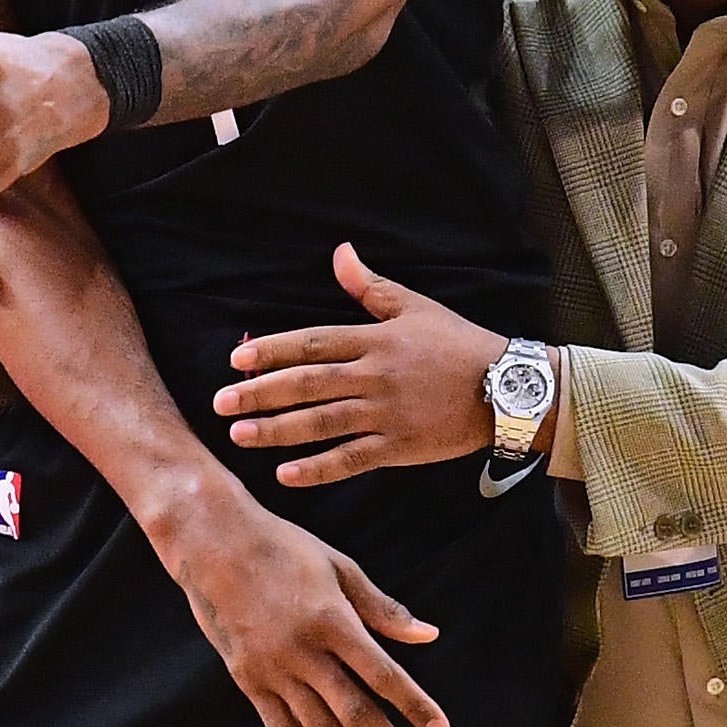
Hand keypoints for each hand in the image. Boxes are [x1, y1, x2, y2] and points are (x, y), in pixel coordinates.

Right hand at [153, 489, 447, 726]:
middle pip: (354, 713)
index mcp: (332, 620)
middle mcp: (302, 651)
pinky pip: (281, 726)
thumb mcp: (340, 567)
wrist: (212, 543)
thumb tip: (428, 635)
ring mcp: (271, 669)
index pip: (382, 674)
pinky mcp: (247, 679)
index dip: (414, 706)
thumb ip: (382, 608)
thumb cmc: (285, 548)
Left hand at [219, 243, 502, 487]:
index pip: (312, 343)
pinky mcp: (398, 446)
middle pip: (307, 384)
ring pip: (321, 422)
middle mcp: (375, 376)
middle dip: (260, 393)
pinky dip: (317, 468)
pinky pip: (350, 459)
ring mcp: (386, 413)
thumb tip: (340, 253)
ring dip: (277, 430)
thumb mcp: (416, 306)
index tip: (236, 359)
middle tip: (221, 402)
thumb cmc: (460, 344)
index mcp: (375, 340)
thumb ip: (370, 287)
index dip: (272, 350)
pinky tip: (285, 474)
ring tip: (240, 435)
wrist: (506, 387)